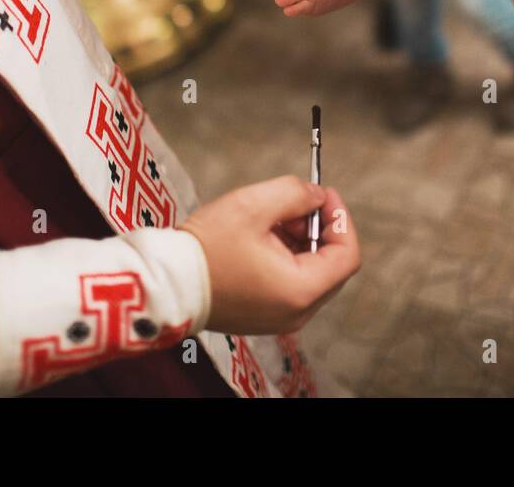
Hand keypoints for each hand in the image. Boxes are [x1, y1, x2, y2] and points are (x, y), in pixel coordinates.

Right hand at [179, 176, 360, 335]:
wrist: (165, 283)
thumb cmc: (205, 247)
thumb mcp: (253, 205)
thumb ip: (296, 194)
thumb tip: (318, 195)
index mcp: (300, 291)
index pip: (348, 255)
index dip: (341, 218)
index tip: (323, 194)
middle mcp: (297, 313)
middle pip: (332, 265)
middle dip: (319, 228)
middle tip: (294, 204)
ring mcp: (280, 319)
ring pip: (311, 273)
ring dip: (301, 241)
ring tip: (270, 219)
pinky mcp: (264, 316)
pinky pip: (291, 284)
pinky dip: (286, 257)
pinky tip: (260, 238)